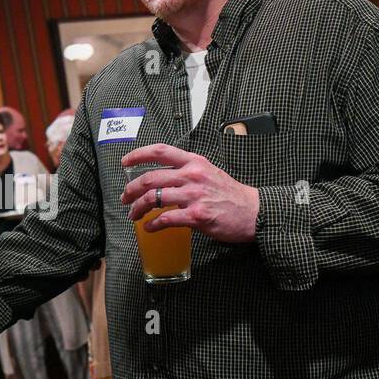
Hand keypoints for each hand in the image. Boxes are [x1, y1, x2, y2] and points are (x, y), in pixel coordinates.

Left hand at [121, 144, 260, 242]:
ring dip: (138, 208)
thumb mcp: (209, 172)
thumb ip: (187, 172)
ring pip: (154, 199)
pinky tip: (150, 227)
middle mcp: (192, 175)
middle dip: (131, 189)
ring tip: (134, 215)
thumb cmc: (230, 194)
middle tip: (125, 197)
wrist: (253, 212)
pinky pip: (166, 219)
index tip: (125, 162)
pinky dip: (153, 224)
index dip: (138, 155)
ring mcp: (194, 196)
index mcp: (194, 162)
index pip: (160, 151)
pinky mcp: (196, 216)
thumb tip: (164, 180)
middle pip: (150, 178)